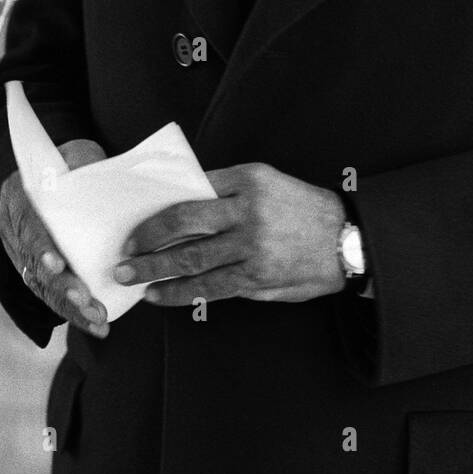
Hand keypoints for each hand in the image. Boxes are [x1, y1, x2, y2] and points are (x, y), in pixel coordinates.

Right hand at [0, 138, 110, 337]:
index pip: (27, 223)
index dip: (41, 247)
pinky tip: (96, 324)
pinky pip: (50, 294)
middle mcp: (13, 225)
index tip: (57, 265)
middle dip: (60, 286)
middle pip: (33, 261)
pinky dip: (72, 311)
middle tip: (86, 301)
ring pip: (41, 285)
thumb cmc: (75, 163)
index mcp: (17, 195)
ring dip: (70, 307)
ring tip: (97, 320)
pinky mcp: (34, 269)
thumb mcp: (79, 154)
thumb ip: (85, 165)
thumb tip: (99, 180)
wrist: (63, 173)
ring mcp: (20, 250)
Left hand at [115, 162, 346, 305]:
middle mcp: (248, 209)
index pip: (192, 188)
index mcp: (249, 179)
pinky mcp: (257, 275)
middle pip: (183, 222)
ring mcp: (252, 244)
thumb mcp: (270, 184)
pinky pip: (210, 286)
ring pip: (191, 258)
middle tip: (123, 251)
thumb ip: (230, 194)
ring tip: (131, 276)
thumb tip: (183, 210)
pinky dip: (180, 292)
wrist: (348, 240)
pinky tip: (161, 294)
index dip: (161, 206)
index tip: (136, 218)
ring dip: (154, 269)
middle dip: (146, 239)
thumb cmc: (304, 210)